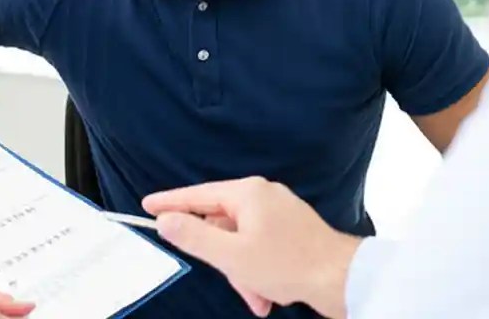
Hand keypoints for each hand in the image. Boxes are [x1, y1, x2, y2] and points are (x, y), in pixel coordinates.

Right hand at [143, 177, 360, 318]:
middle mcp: (264, 196)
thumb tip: (166, 220)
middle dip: (222, 259)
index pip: (197, 195)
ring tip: (256, 295)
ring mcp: (279, 212)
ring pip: (240, 242)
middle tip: (230, 278)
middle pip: (220, 224)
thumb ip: (194, 236)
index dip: (170, 203)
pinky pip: (259, 248)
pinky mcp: (290, 230)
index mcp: (248, 193)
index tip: (148, 206)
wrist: (341, 278)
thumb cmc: (289, 264)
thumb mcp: (231, 255)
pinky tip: (267, 295)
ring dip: (242, 273)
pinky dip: (257, 272)